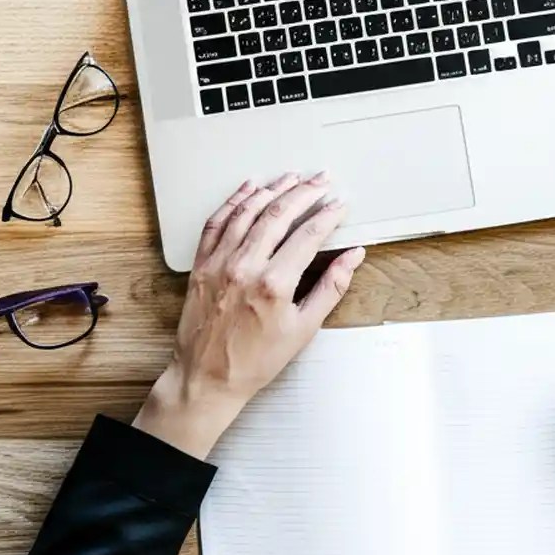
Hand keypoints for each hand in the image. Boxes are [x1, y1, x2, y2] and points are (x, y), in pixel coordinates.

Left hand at [133, 172, 366, 458]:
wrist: (207, 378)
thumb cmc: (255, 361)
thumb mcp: (304, 329)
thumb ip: (331, 288)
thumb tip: (352, 257)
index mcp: (274, 284)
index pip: (308, 235)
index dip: (328, 215)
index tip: (339, 204)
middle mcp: (244, 267)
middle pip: (279, 214)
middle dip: (304, 191)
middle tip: (321, 180)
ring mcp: (219, 263)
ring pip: (248, 211)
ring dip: (273, 189)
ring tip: (291, 177)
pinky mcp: (201, 265)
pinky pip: (217, 222)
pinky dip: (234, 201)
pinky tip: (248, 188)